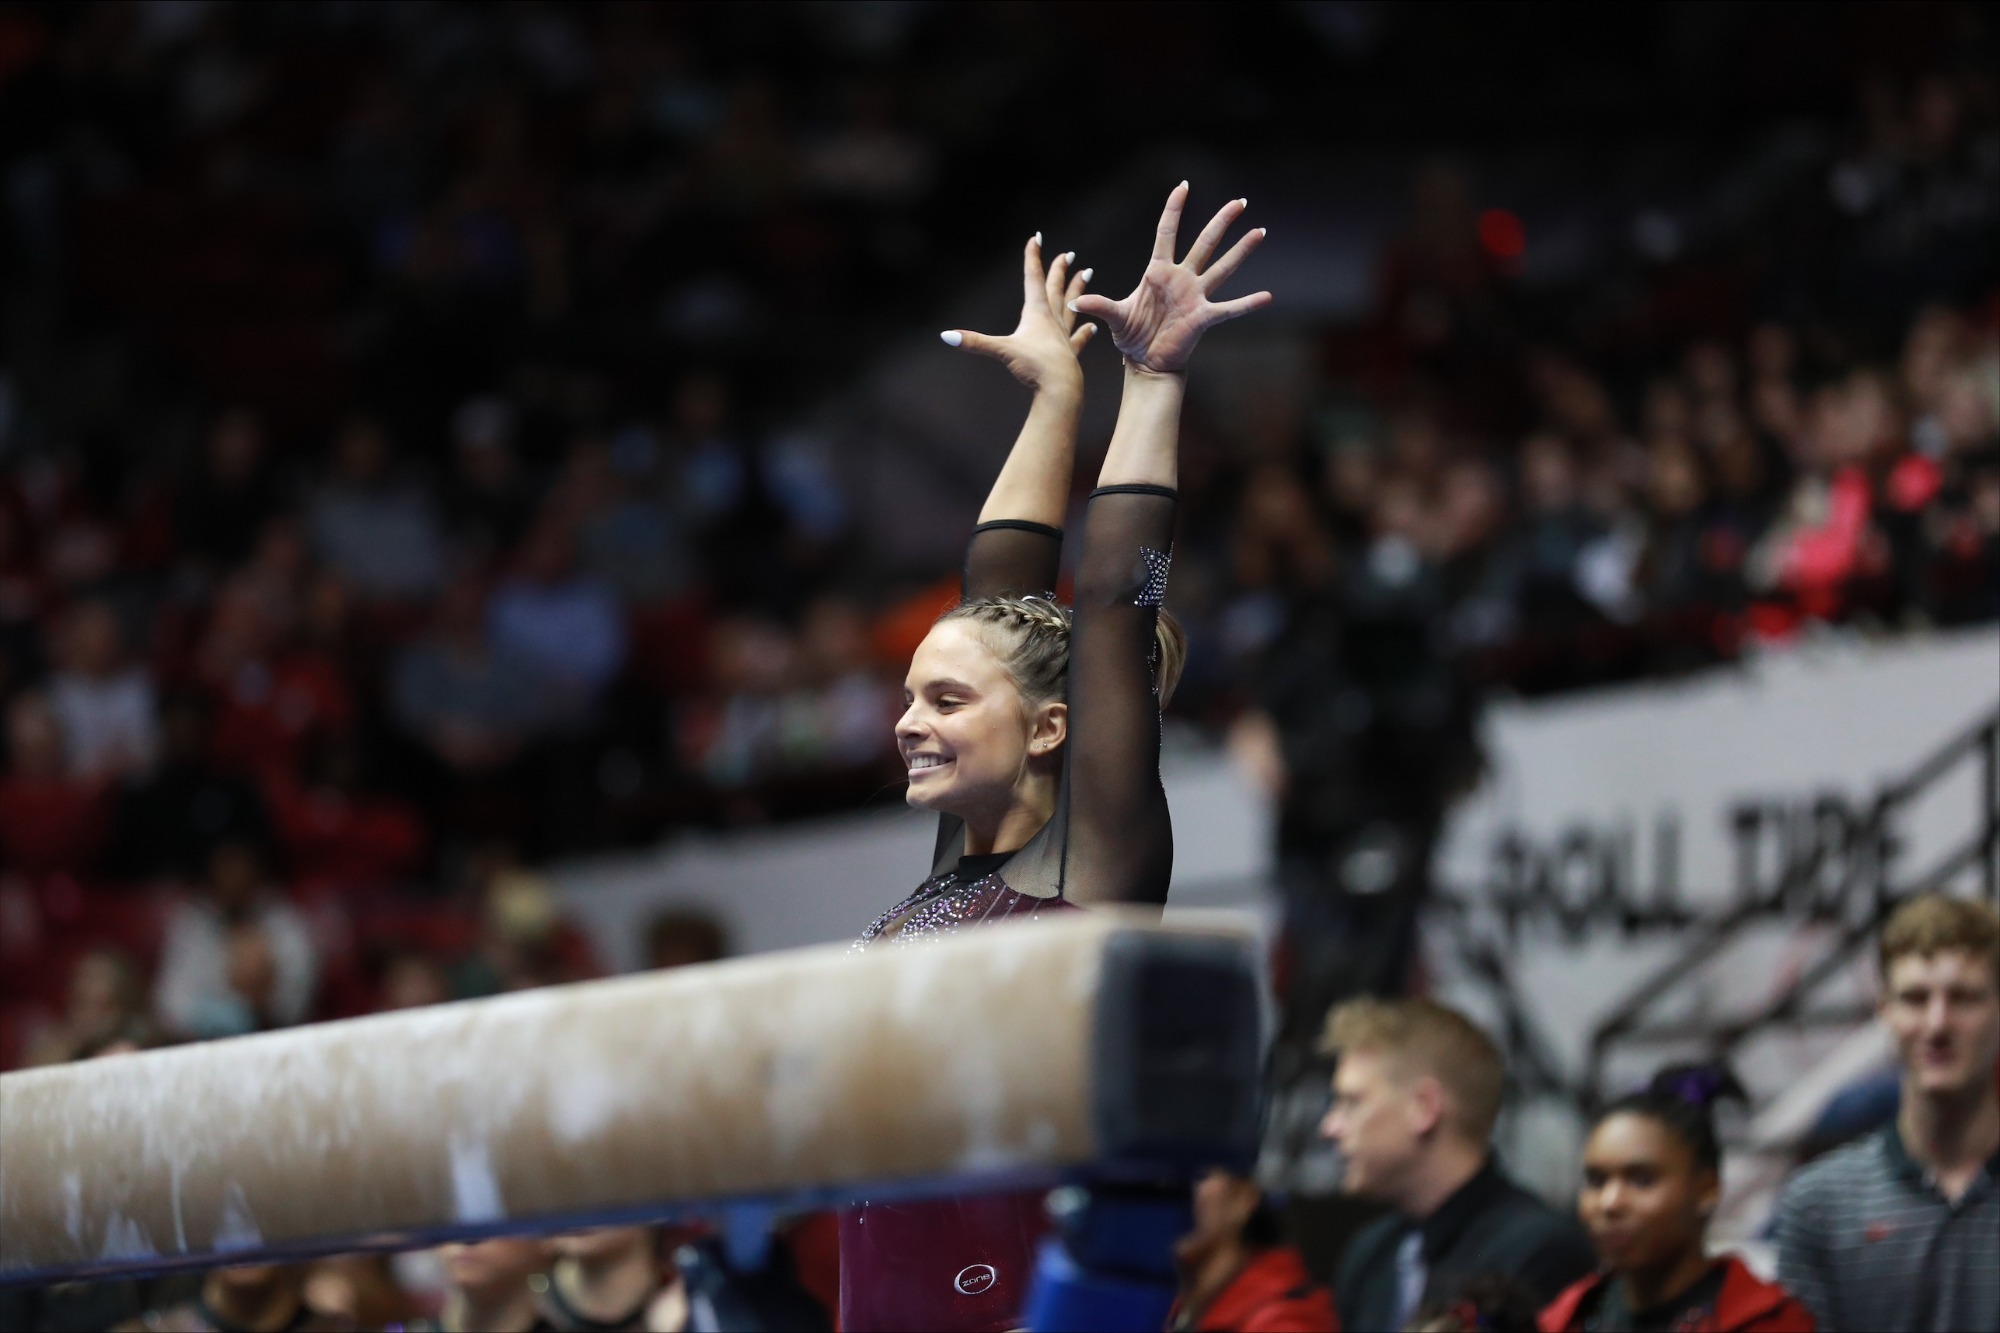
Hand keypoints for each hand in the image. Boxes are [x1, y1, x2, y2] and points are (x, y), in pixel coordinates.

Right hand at [941, 235, 1094, 392]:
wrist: (1060, 388)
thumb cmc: (1034, 366)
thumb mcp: (1002, 350)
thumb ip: (974, 342)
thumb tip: (946, 336)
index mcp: (1036, 313)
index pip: (1033, 279)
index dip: (1032, 257)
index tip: (1036, 238)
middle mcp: (1052, 320)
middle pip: (1056, 289)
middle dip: (1059, 270)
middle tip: (1067, 254)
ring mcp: (1062, 337)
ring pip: (1071, 307)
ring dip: (1077, 290)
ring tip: (1087, 274)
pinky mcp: (1069, 354)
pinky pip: (1078, 339)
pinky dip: (1084, 333)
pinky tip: (1092, 328)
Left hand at [1070, 183, 1269, 373]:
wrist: (1146, 362)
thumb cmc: (1132, 336)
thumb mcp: (1115, 317)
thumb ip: (1099, 305)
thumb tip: (1076, 300)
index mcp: (1158, 272)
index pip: (1167, 232)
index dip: (1174, 209)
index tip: (1183, 185)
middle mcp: (1181, 279)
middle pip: (1204, 243)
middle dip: (1221, 222)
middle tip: (1240, 201)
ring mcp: (1195, 296)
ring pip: (1222, 267)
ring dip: (1241, 250)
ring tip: (1260, 231)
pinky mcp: (1203, 317)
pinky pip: (1228, 309)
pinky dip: (1247, 303)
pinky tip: (1267, 296)